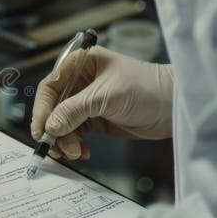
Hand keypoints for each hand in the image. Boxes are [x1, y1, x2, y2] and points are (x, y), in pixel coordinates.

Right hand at [31, 47, 173, 159]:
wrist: (175, 107)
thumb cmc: (145, 88)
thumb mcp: (105, 97)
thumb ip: (73, 111)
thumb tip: (50, 127)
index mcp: (79, 65)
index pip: (50, 87)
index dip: (41, 109)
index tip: (41, 130)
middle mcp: (79, 83)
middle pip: (53, 108)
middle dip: (53, 129)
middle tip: (56, 148)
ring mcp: (86, 103)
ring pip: (62, 124)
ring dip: (65, 140)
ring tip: (75, 152)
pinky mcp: (94, 120)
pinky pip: (75, 134)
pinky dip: (75, 144)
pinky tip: (82, 152)